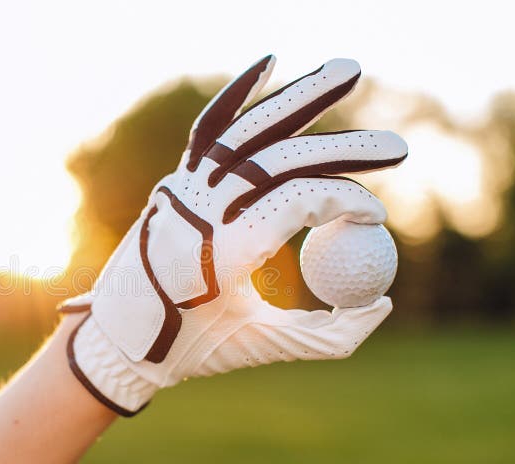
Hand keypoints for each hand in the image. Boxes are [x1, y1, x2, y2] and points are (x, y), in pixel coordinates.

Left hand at [61, 55, 407, 415]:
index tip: (375, 216)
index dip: (346, 201)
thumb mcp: (265, 347)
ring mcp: (182, 189)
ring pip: (248, 129)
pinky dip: (237, 95)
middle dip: (346, 150)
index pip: (298, 200)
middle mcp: (197, 209)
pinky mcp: (175, 182)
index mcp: (220, 251)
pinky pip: (208, 128)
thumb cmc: (194, 348)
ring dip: (301, 99)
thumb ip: (330, 335)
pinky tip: (269, 63)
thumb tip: (384, 302)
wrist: (117, 338)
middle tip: (397, 147)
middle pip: (281, 159)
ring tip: (349, 70)